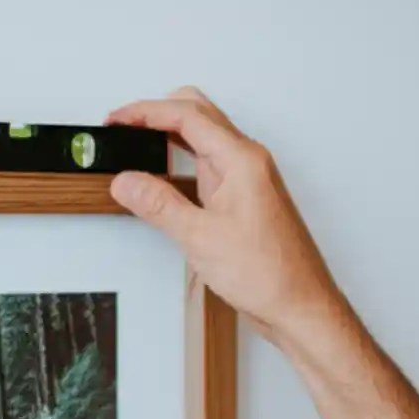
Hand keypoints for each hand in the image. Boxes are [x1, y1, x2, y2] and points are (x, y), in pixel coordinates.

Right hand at [106, 86, 344, 348]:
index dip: (145, 112)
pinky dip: (182, 159)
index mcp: (242, 161)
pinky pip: (209, 163)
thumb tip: (126, 181)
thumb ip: (158, 205)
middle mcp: (248, 162)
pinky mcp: (244, 197)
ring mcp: (248, 178)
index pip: (187, 116)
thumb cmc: (270, 274)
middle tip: (124, 127)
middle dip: (158, 113)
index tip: (117, 119)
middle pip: (198, 114)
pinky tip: (164, 177)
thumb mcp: (201, 238)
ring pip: (204, 138)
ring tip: (136, 146)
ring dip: (169, 135)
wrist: (300, 306)